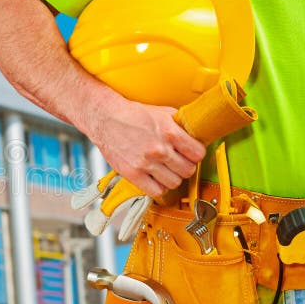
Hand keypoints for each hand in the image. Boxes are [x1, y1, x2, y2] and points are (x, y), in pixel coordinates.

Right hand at [82, 96, 205, 196]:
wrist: (106, 119)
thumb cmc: (133, 115)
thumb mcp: (162, 113)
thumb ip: (180, 126)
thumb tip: (196, 136)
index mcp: (169, 132)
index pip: (198, 154)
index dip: (196, 154)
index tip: (190, 154)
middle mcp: (159, 149)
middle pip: (188, 170)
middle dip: (185, 166)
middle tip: (177, 162)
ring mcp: (146, 163)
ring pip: (174, 183)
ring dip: (172, 177)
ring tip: (165, 170)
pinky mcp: (133, 174)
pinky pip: (157, 191)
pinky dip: (159, 187)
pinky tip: (155, 178)